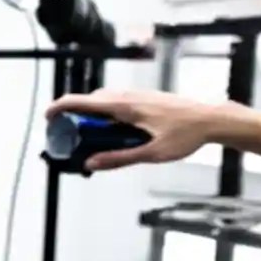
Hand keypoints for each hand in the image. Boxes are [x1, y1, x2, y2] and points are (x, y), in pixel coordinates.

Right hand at [46, 89, 237, 171]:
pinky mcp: (147, 99)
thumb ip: (119, 158)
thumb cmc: (186, 135)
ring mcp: (138, 95)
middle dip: (76, 115)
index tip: (48, 117)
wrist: (213, 119)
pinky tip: (117, 132)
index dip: (60, 107)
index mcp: (125, 107)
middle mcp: (128, 96)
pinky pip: (118, 103)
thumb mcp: (151, 153)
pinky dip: (108, 114)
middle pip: (91, 101)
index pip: (83, 102)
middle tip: (70, 135)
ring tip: (94, 137)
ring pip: (105, 102)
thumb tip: (91, 164)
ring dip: (93, 115)